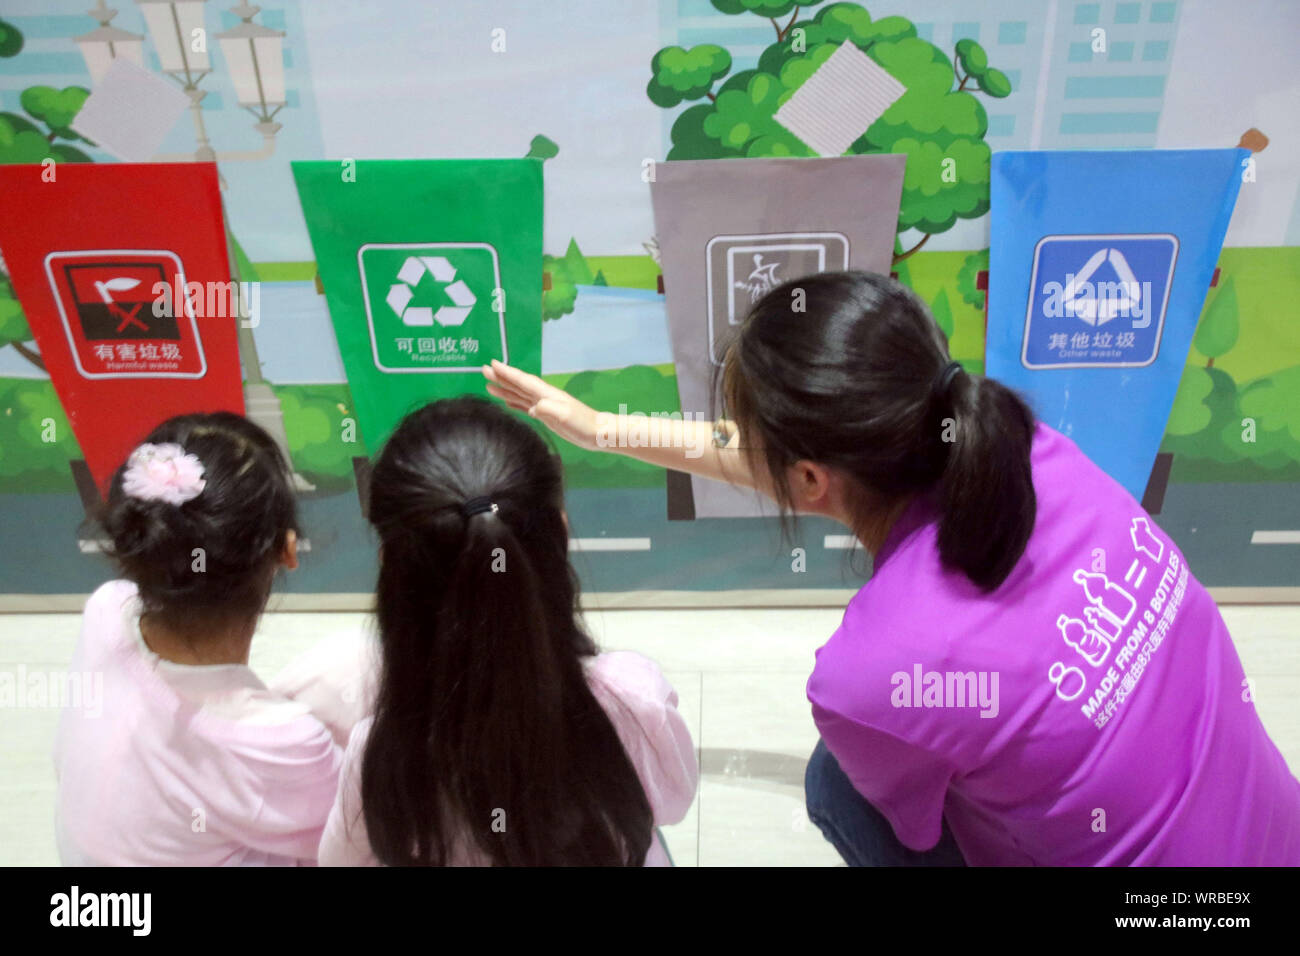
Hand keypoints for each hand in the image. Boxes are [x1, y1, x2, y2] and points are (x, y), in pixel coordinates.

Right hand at [482, 360, 601, 451]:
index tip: (492, 364)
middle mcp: (543, 396)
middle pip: (518, 384)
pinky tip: (507, 402)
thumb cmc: (583, 425)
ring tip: (488, 385)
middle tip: (483, 369)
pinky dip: (514, 402)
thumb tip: (533, 408)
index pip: (523, 381)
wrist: (597, 433)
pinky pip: (525, 405)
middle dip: (502, 377)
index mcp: (546, 394)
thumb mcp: (566, 417)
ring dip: (505, 388)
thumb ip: (551, 410)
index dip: (508, 373)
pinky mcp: (546, 415)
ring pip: (520, 394)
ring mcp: (545, 405)